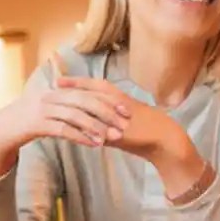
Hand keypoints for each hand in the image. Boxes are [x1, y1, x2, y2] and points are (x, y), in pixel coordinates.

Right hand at [0, 70, 131, 179]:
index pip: (88, 91)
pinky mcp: (36, 124)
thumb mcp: (48, 108)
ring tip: (112, 138)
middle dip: (107, 112)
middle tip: (124, 124)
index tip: (126, 109)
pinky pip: (63, 129)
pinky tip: (93, 144)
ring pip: (75, 115)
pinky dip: (80, 136)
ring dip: (96, 127)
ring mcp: (42, 109)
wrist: (0, 130)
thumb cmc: (28, 121)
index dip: (108, 99)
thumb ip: (67, 106)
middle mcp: (51, 96)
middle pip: (85, 100)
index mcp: (57, 90)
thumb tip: (91, 108)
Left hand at [54, 77, 186, 160]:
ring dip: (78, 102)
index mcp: (121, 99)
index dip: (78, 82)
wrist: (165, 140)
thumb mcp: (123, 123)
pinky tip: (73, 125)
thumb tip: (86, 124)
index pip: (97, 86)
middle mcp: (120, 103)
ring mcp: (122, 115)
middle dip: (73, 88)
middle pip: (93, 92)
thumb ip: (106, 121)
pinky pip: (102, 124)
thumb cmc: (146, 132)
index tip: (60, 80)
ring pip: (97, 104)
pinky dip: (88, 123)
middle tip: (54, 85)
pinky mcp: (124, 128)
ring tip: (60, 103)